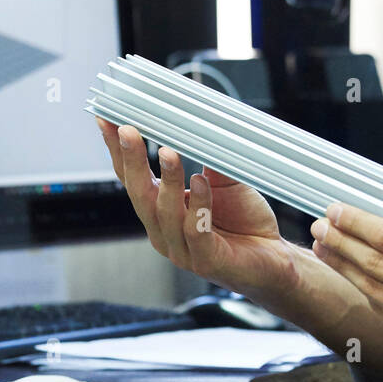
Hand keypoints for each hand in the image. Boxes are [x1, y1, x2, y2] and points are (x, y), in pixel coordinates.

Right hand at [96, 117, 300, 299]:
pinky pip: (197, 231)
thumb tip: (200, 122)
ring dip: (166, 180)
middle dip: (131, 161)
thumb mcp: (223, 182)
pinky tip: (201, 183)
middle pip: (140, 194)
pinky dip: (198, 205)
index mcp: (161, 214)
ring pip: (165, 212)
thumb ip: (208, 160)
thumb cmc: (244, 222)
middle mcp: (165, 233)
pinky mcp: (207, 261)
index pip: (132, 180)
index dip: (119, 152)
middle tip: (128, 130)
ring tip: (167, 151)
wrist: (274, 259)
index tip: (109, 121)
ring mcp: (183, 250)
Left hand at [309, 198, 382, 381]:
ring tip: (323, 246)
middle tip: (320, 225)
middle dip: (340, 241)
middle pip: (373, 262)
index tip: (338, 210)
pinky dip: (362, 290)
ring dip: (341, 265)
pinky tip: (349, 274)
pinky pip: (380, 311)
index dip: (358, 223)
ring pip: (369, 288)